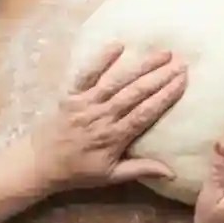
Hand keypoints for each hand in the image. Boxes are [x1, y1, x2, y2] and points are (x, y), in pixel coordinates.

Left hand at [26, 43, 187, 193]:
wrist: (40, 163)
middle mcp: (102, 116)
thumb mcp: (111, 176)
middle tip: (181, 63)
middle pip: (136, 93)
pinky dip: (102, 59)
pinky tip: (119, 45)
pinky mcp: (71, 94)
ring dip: (141, 66)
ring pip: (118, 81)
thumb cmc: (79, 171)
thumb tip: (172, 173)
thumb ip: (141, 170)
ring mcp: (86, 103)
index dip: (166, 96)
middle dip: (160, 76)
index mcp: (115, 136)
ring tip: (162, 53)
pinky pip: (87, 74)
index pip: (146, 112)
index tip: (183, 81)